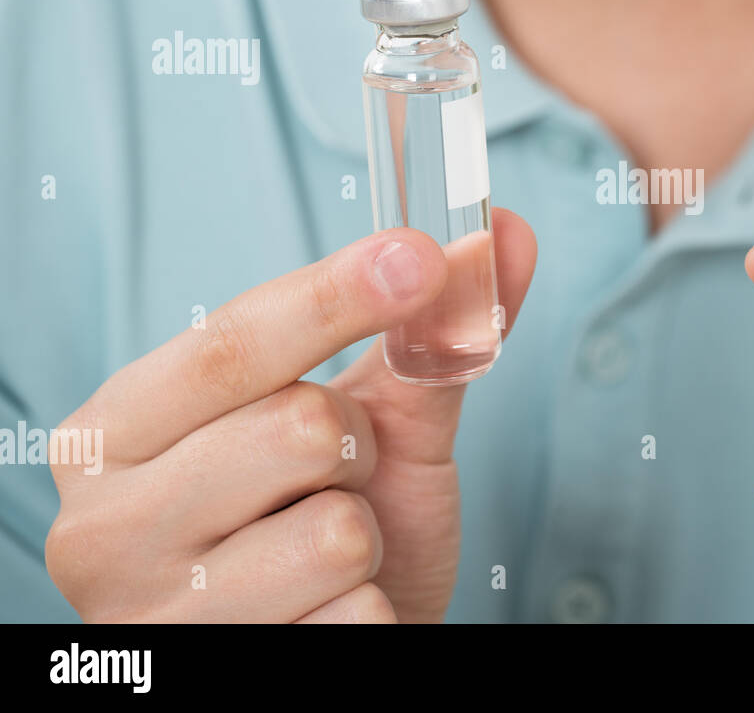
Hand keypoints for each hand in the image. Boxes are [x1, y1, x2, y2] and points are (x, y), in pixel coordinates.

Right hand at [45, 208, 535, 622]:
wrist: (323, 645)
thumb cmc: (330, 521)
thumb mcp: (372, 425)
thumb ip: (426, 335)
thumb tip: (507, 228)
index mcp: (122, 428)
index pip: (233, 343)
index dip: (336, 295)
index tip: (419, 254)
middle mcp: (104, 519)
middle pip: (298, 427)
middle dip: (357, 448)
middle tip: (334, 480)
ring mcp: (151, 612)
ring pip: (336, 531)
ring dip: (367, 540)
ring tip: (326, 558)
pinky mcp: (217, 673)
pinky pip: (359, 619)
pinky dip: (372, 612)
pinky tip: (325, 617)